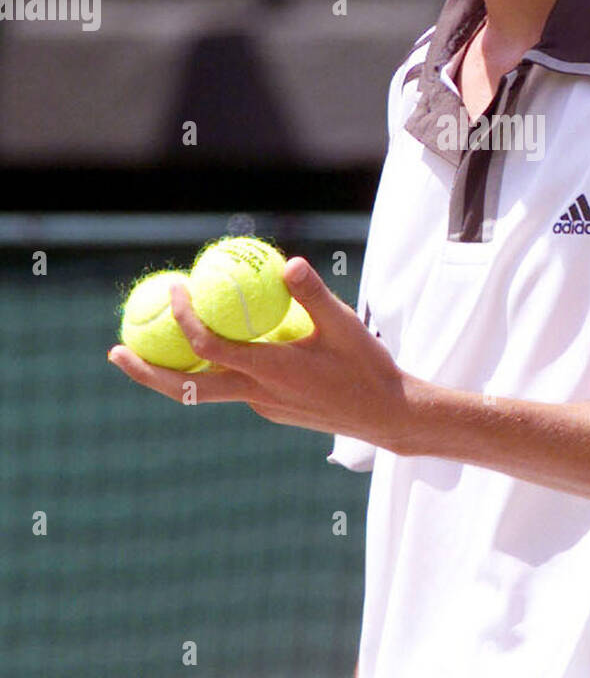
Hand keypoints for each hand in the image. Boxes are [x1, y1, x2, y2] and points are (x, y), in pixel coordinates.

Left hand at [107, 257, 409, 444]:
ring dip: (172, 373)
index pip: (209, 346)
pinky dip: (211, 369)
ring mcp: (262, 405)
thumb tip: (288, 261)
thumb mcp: (344, 325)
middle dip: (145, 372)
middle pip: (185, 389)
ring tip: (146, 350)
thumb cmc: (368, 368)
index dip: (184, 319)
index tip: (177, 289)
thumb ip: (313, 294)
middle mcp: (257, 394)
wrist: (387, 415)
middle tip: (114, 350)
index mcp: (269, 371)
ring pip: (205, 391)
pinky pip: (231, 387)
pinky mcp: (272, 408)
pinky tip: (217, 345)